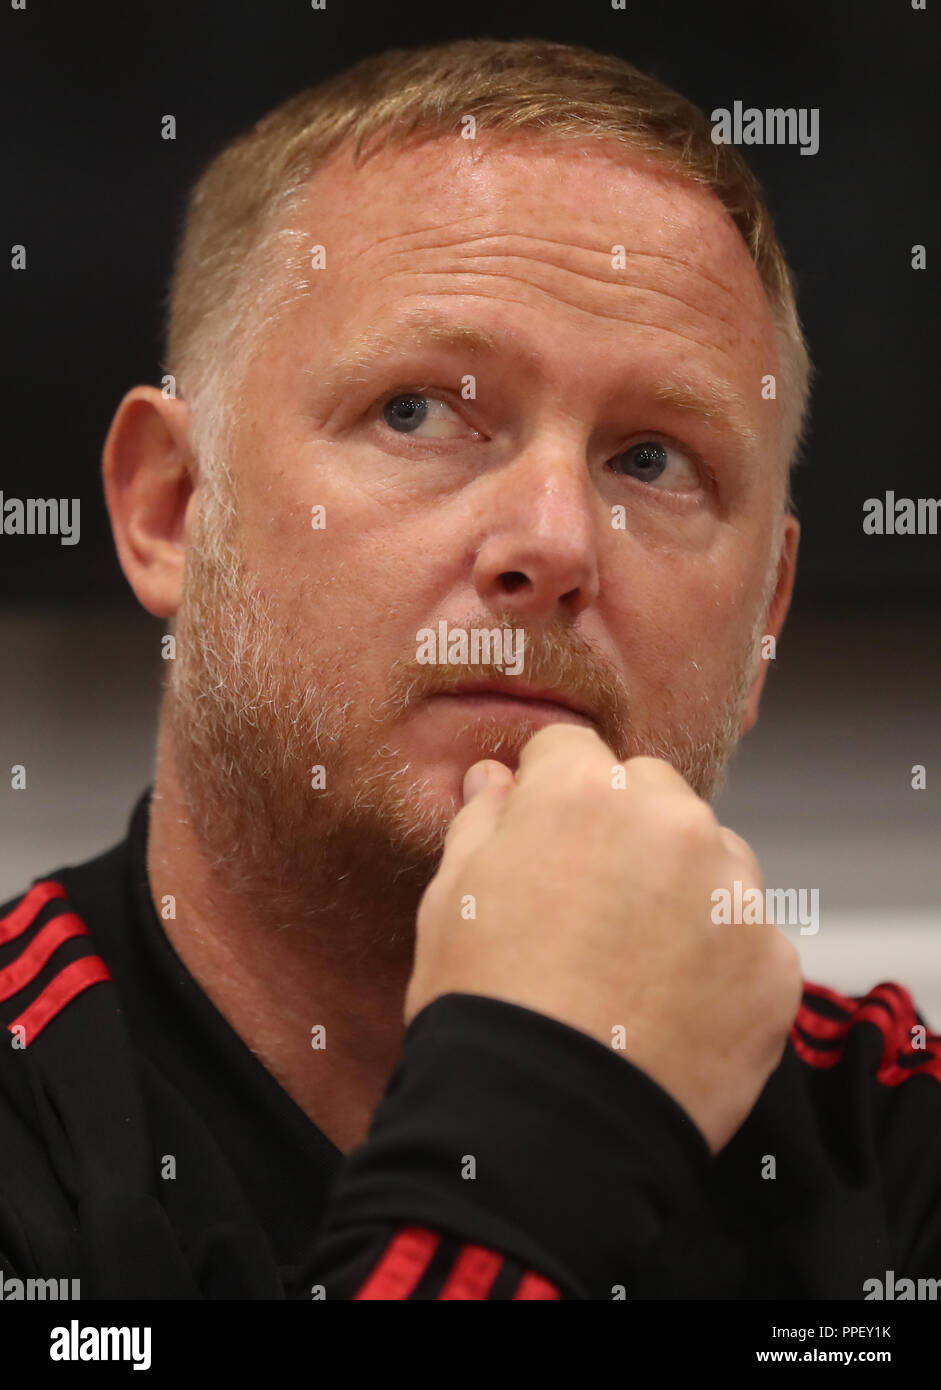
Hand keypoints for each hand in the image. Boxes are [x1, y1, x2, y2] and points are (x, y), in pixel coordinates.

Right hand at [405, 724, 802, 1154]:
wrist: (546, 1123)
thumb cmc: (485, 1003)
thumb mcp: (451, 897)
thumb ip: (482, 820)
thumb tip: (496, 778)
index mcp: (585, 793)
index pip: (571, 750)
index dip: (547, 792)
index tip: (542, 836)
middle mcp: (673, 823)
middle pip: (652, 792)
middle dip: (624, 829)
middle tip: (590, 903)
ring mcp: (734, 893)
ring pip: (712, 857)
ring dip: (682, 885)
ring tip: (635, 962)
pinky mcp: (773, 964)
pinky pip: (748, 936)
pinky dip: (718, 959)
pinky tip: (672, 1006)